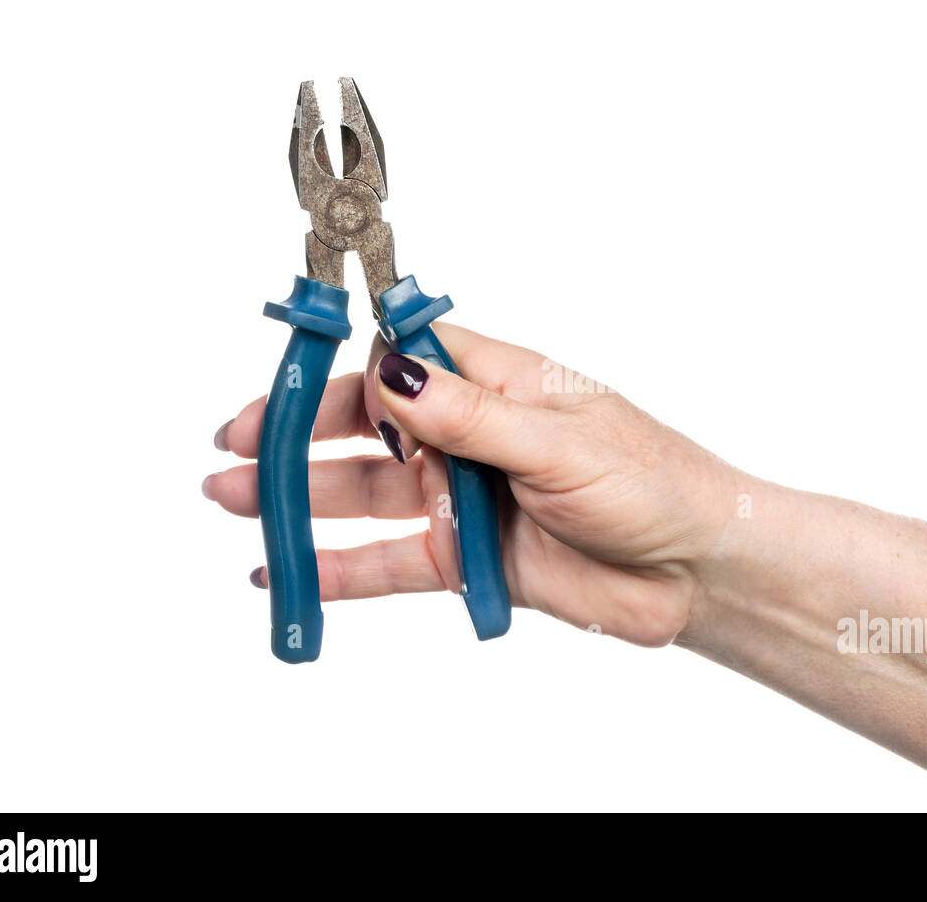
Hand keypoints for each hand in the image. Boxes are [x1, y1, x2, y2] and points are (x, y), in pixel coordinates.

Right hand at [204, 324, 739, 645]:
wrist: (693, 569)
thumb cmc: (649, 482)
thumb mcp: (553, 440)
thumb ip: (465, 416)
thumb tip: (388, 373)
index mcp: (496, 381)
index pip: (400, 358)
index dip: (338, 362)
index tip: (281, 371)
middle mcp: (470, 434)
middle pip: (364, 426)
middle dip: (296, 432)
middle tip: (233, 444)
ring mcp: (463, 497)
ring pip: (364, 492)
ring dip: (298, 496)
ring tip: (232, 497)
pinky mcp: (467, 559)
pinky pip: (389, 561)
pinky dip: (337, 566)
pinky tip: (285, 567)